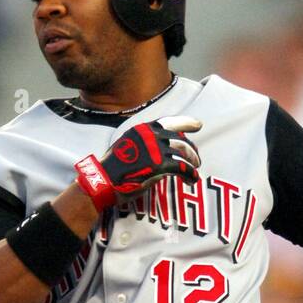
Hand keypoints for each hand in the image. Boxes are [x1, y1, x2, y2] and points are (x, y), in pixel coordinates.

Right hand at [74, 117, 200, 210]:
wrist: (103, 181)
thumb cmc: (112, 169)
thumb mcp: (127, 147)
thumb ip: (143, 145)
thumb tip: (159, 151)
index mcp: (142, 130)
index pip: (168, 122)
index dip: (186, 122)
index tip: (198, 125)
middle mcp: (150, 136)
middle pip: (179, 139)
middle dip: (192, 149)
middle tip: (196, 159)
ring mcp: (155, 150)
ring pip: (184, 152)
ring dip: (192, 161)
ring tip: (195, 170)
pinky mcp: (159, 165)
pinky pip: (182, 168)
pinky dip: (190, 174)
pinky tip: (191, 180)